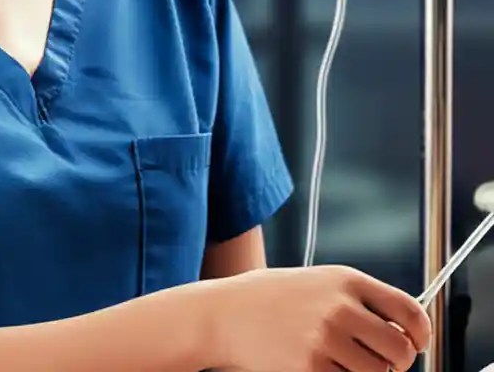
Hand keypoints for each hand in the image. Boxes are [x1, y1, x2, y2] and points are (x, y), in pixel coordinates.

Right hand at [207, 265, 431, 371]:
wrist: (221, 314)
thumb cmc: (268, 299)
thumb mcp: (316, 283)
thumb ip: (357, 300)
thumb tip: (402, 331)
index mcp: (346, 280)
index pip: (409, 312)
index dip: (421, 334)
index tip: (417, 344)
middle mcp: (340, 307)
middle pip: (399, 350)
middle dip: (396, 362)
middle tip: (380, 362)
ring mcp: (325, 338)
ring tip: (340, 361)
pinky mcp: (310, 367)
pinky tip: (320, 366)